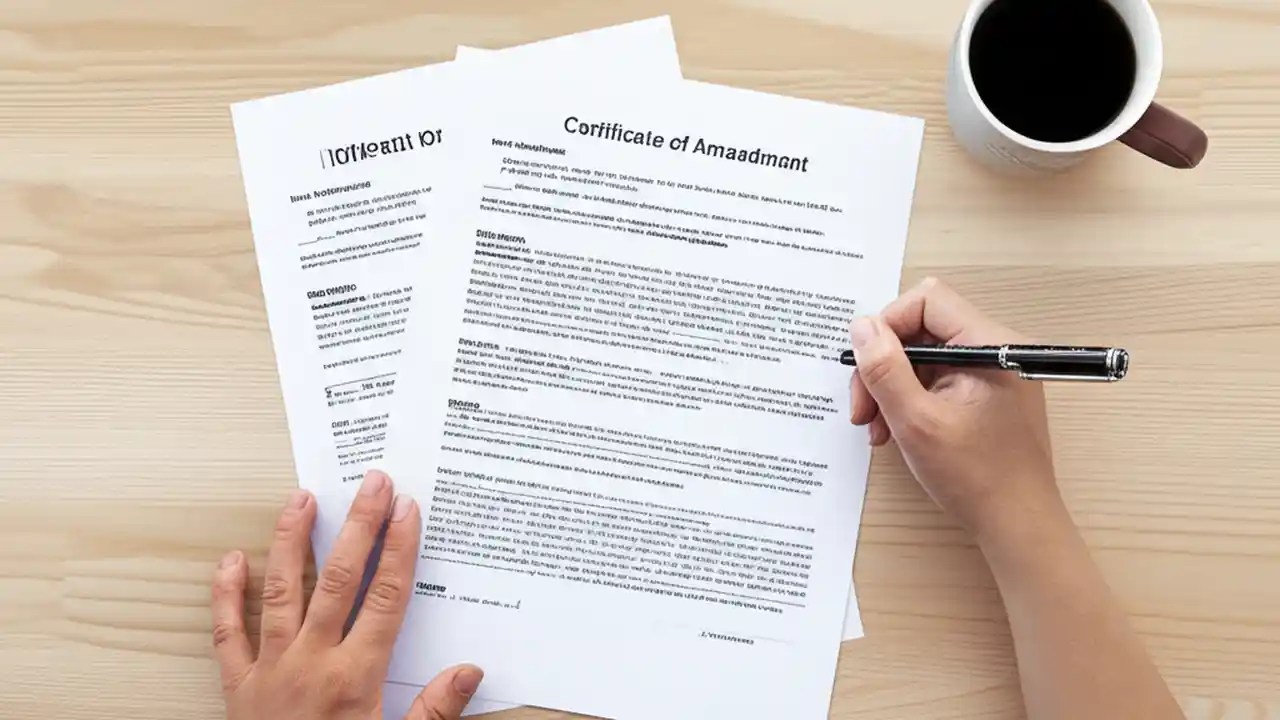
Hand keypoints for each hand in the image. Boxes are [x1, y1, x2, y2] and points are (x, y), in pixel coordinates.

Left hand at [210, 470, 483, 719]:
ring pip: (282, 591)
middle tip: (371, 483)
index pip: (386, 597)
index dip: (399, 549)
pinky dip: (227, 594)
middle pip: (339, 579)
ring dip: (292, 541)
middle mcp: (311, 663)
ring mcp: (271, 670)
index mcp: (355, 678)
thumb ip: (435, 712)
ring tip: (302, 499)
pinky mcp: (238, 686)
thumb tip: (470, 672)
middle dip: (359, 526)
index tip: (408, 510)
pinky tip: (231, 560)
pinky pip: (228, 632)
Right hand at [849, 278, 1064, 542]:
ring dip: (891, 387)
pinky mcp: (986, 393)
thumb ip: (885, 369)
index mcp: (992, 346)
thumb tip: (861, 327)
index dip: (887, 327)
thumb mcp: (917, 422)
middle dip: (883, 365)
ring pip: (924, 356)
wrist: (1017, 526)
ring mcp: (993, 372)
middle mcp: (997, 350)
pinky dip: (909, 400)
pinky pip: (936, 379)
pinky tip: (894, 431)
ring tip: (875, 428)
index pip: (928, 302)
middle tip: (861, 409)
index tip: (863, 367)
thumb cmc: (977, 479)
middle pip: (922, 329)